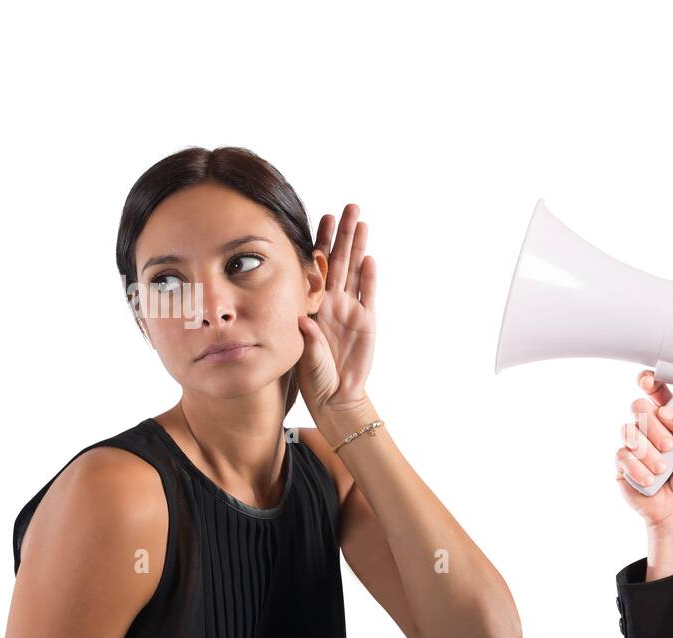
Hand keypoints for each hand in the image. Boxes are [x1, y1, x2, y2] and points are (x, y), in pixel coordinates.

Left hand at [296, 204, 376, 418]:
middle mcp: (331, 301)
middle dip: (344, 233)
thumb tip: (303, 320)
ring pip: (355, 270)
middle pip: (339, 259)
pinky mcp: (367, 321)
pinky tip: (370, 258)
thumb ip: (307, 338)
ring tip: (363, 222)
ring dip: (358, 246)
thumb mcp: (305, 356)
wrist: (336, 395)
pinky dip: (369, 277)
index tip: (321, 218)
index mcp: (311, 303)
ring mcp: (350, 309)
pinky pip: (368, 294)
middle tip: (349, 207)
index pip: (316, 265)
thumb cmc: (314, 376)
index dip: (319, 242)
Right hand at [615, 369, 672, 533]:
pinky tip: (650, 479)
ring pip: (629, 430)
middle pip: (640, 407)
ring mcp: (637, 445)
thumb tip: (666, 412)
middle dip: (654, 427)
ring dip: (648, 451)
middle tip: (669, 446)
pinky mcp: (623, 462)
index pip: (658, 392)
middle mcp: (653, 429)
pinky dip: (638, 467)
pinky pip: (622, 454)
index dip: (651, 382)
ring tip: (663, 468)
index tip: (648, 382)